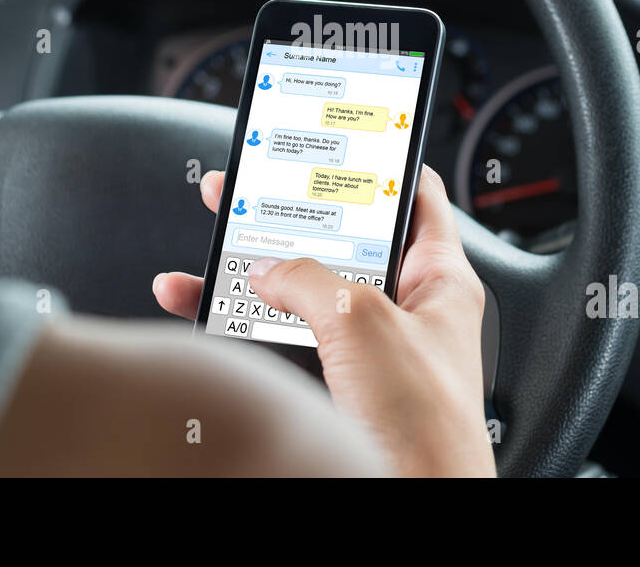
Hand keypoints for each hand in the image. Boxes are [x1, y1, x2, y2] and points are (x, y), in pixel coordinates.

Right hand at [154, 167, 495, 477]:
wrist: (413, 502)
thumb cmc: (425, 427)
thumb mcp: (363, 322)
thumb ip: (310, 278)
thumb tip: (269, 267)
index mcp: (438, 278)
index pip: (414, 195)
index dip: (379, 161)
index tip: (339, 138)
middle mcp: (405, 307)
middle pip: (343, 239)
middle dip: (291, 210)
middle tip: (251, 182)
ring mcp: (369, 346)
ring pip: (303, 288)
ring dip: (253, 265)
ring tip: (214, 235)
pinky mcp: (336, 383)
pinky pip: (282, 336)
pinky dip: (239, 319)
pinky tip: (201, 301)